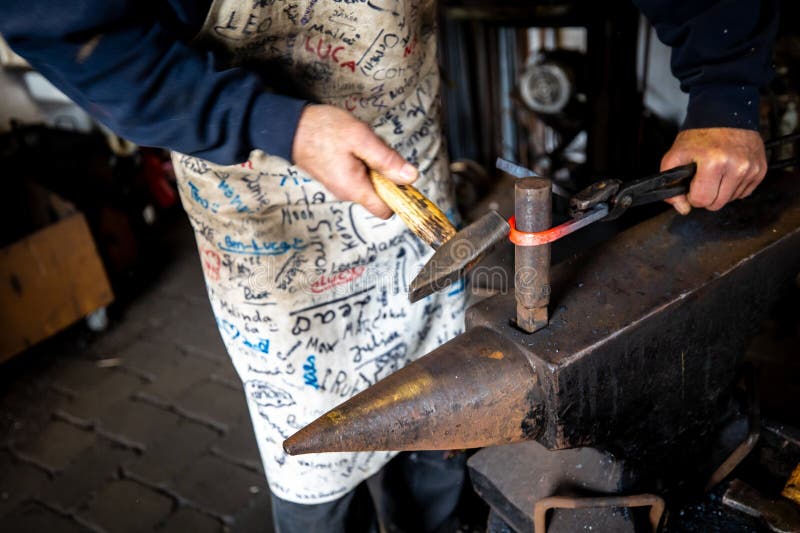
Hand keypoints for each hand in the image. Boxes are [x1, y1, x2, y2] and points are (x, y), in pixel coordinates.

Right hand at [291, 104, 417, 218]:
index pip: (386, 210)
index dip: (399, 196)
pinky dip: (361, 161)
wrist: (289, 126)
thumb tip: (411, 177)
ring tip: (359, 145)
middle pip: (380, 193)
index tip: (401, 176)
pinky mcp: (336, 178)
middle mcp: (347, 193)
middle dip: (385, 173)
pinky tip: (351, 146)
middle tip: (373, 149)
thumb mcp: (361, 138)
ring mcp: (340, 187)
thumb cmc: (322, 129)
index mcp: (354, 189)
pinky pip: (358, 175)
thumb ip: (386, 160)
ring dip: (373, 164)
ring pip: (370, 182)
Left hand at [660, 128, 766, 214]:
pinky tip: (727, 172)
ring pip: (730, 200)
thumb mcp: (675, 155)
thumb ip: (670, 185)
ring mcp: (751, 168)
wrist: (725, 114)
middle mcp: (736, 166)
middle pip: (717, 204)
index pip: (701, 200)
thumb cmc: (699, 135)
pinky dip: (733, 187)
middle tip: (702, 179)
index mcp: (713, 162)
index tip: (691, 185)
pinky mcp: (761, 169)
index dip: (691, 196)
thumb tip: (683, 208)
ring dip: (720, 191)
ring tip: (715, 172)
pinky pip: (744, 193)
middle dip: (706, 196)